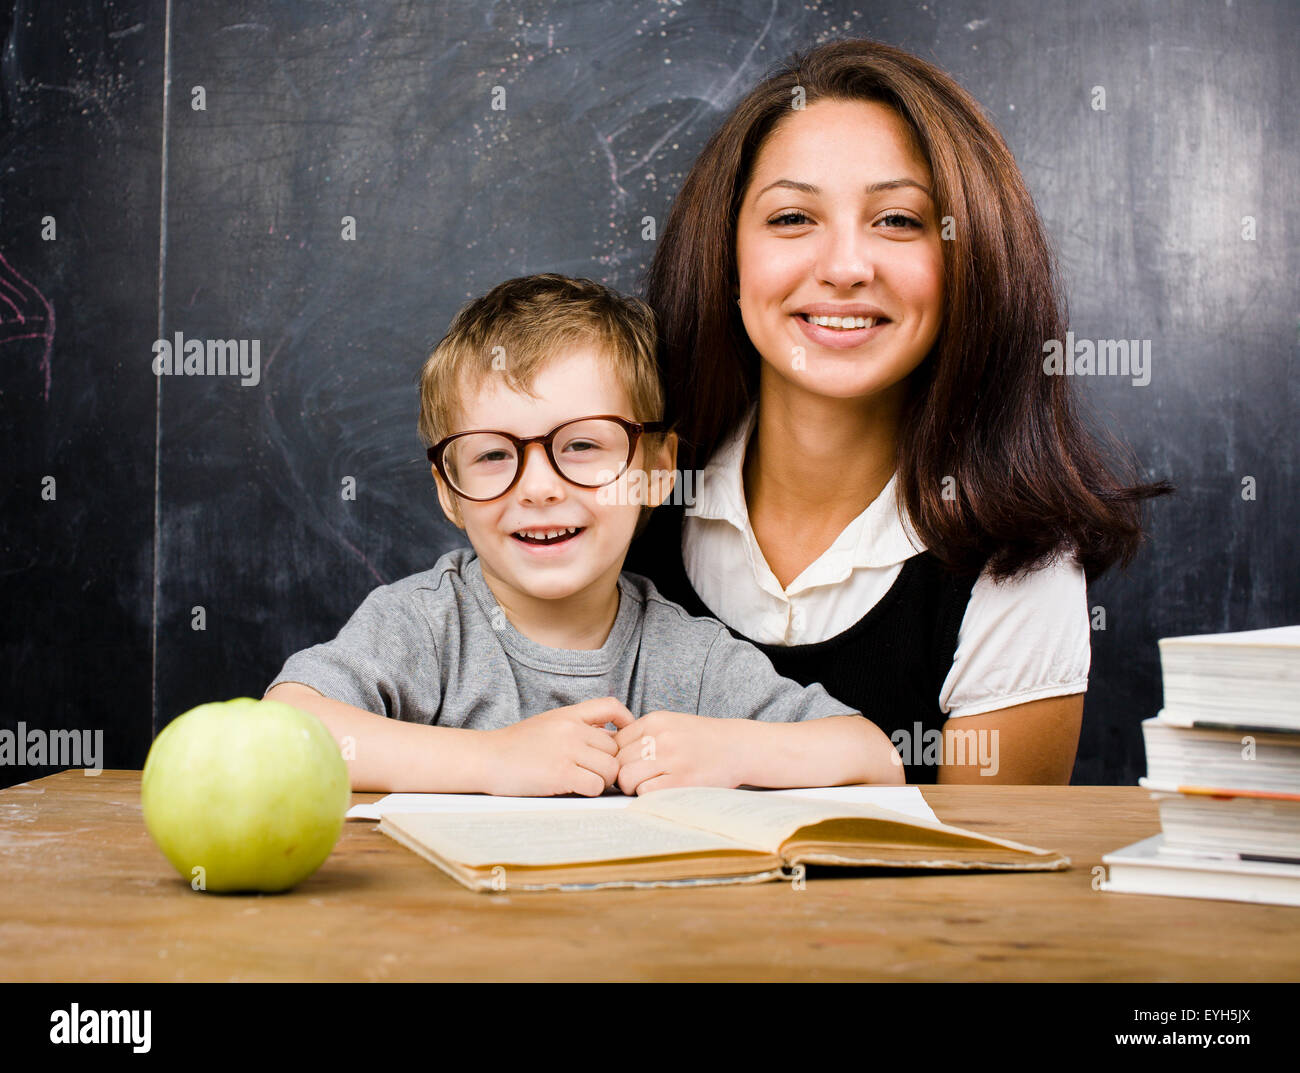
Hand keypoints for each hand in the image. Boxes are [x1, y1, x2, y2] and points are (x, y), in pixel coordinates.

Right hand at [484, 697, 633, 796]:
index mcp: (569, 715)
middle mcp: (572, 729)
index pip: (610, 706)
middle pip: (615, 748)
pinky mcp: (561, 774)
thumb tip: (607, 737)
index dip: (626, 721)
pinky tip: (574, 789)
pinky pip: (596, 786)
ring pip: (610, 769)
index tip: (626, 736)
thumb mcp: (547, 724)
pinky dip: (589, 792)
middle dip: (609, 763)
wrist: (485, 758)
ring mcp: (567, 751)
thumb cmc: (515, 746)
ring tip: (582, 782)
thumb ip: (575, 728)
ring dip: (601, 781)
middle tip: (594, 772)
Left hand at [612, 710, 743, 794]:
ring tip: (647, 786)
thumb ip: (644, 735)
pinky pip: (645, 792)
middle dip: (621, 774)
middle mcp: (660, 736)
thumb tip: (610, 753)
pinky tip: (660, 791)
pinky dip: (647, 795)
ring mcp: (670, 758)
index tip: (627, 767)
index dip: (616, 759)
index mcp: (655, 721)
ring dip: (632, 787)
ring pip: (626, 777)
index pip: (615, 742)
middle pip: (617, 761)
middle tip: (635, 781)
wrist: (738, 747)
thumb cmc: (702, 740)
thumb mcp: (671, 725)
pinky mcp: (680, 780)